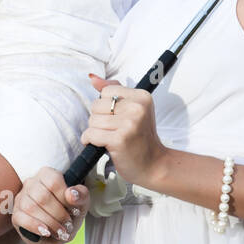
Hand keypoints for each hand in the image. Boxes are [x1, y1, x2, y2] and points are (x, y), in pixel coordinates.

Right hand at [11, 167, 89, 243]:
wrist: (59, 232)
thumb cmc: (69, 213)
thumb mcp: (81, 204)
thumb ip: (81, 196)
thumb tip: (71, 194)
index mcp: (47, 175)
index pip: (53, 181)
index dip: (64, 198)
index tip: (74, 211)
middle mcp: (31, 183)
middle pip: (42, 196)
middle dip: (58, 214)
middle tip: (68, 225)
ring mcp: (21, 199)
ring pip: (31, 207)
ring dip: (49, 222)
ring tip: (60, 231)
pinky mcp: (16, 214)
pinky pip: (21, 218)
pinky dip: (35, 226)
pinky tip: (45, 232)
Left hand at [83, 74, 167, 188]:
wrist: (154, 165)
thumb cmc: (140, 138)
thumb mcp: (133, 110)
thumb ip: (113, 91)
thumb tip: (92, 78)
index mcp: (142, 96)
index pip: (105, 91)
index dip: (105, 106)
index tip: (116, 118)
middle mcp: (137, 107)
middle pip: (96, 105)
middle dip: (98, 119)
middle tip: (112, 130)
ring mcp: (129, 123)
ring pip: (92, 120)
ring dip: (95, 131)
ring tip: (109, 138)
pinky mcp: (120, 139)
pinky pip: (91, 134)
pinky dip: (90, 140)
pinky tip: (100, 144)